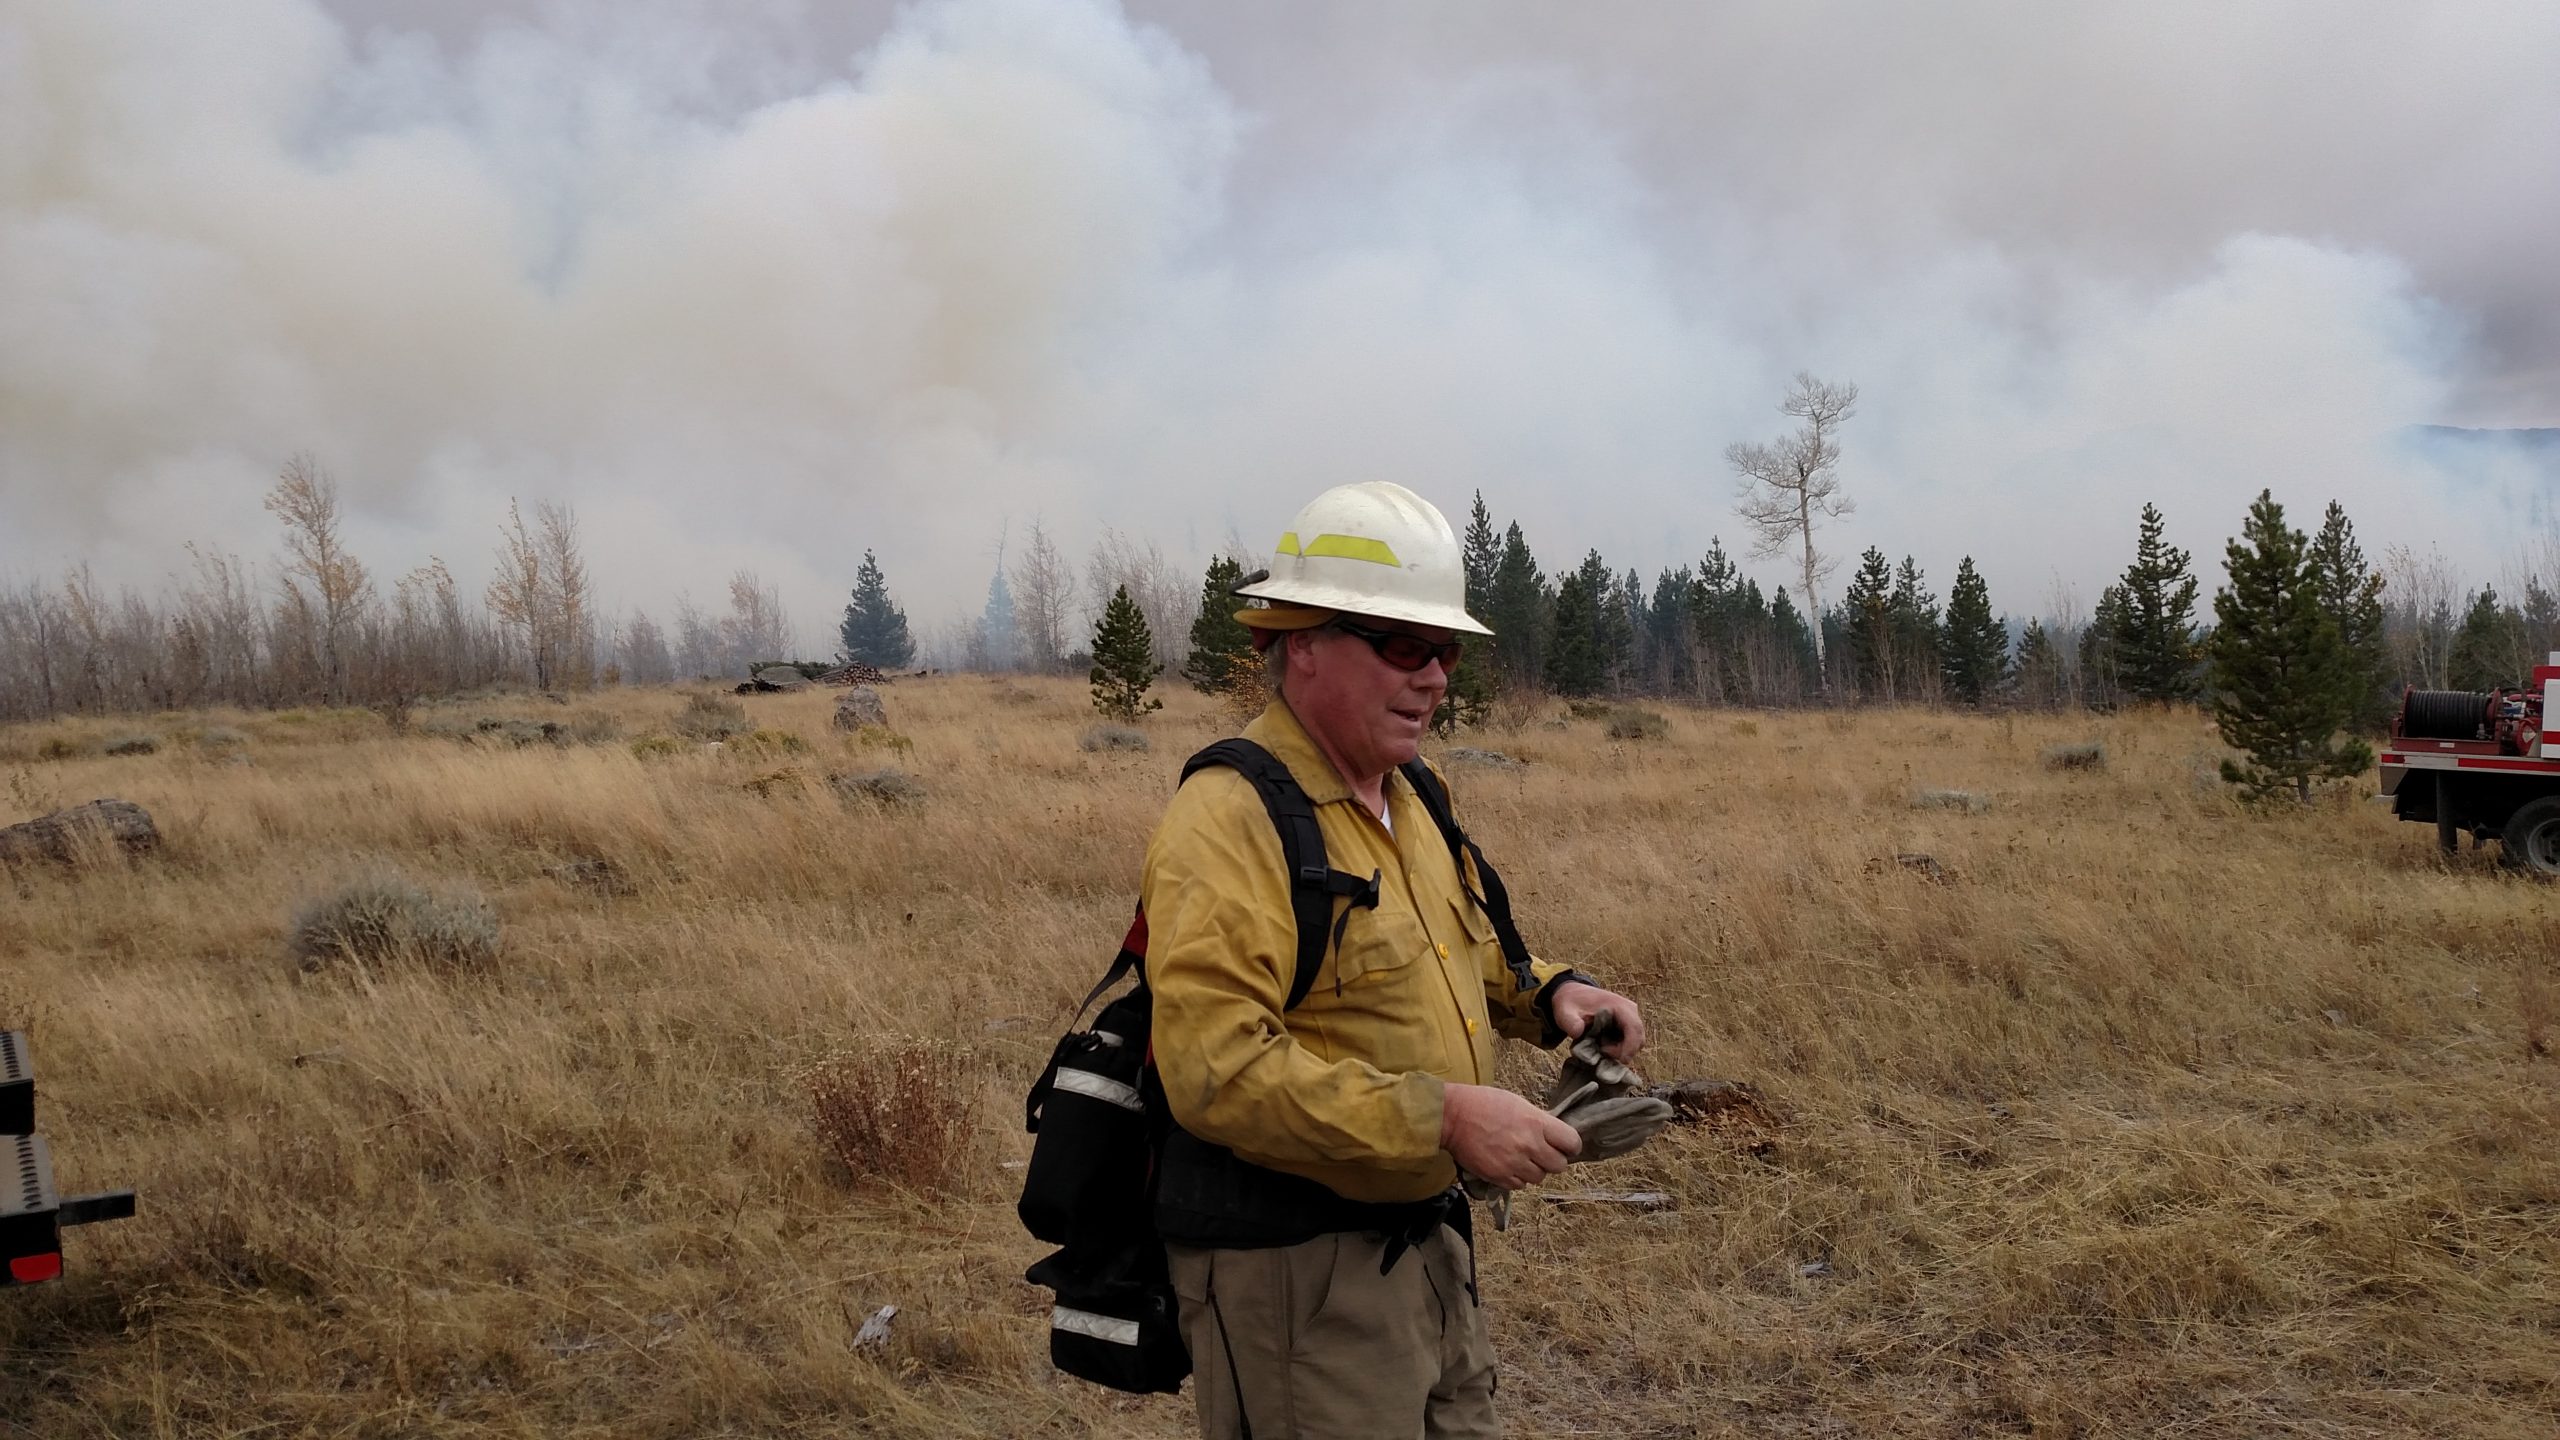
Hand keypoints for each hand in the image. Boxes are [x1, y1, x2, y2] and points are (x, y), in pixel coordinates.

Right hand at [1440, 1082, 1579, 1190]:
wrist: (1452, 1116)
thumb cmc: (1483, 1104)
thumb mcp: (1518, 1103)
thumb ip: (1538, 1121)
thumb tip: (1552, 1135)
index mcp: (1536, 1123)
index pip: (1572, 1143)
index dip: (1570, 1146)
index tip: (1564, 1145)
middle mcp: (1529, 1145)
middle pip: (1559, 1165)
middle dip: (1552, 1160)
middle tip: (1541, 1153)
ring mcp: (1514, 1163)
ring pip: (1539, 1178)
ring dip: (1533, 1170)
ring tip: (1520, 1158)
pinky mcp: (1499, 1176)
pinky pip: (1520, 1185)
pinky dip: (1516, 1178)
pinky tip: (1507, 1164)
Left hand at [1550, 982, 1646, 1058]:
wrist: (1573, 995)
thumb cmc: (1571, 1003)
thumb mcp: (1565, 1012)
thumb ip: (1570, 1022)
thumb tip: (1577, 1032)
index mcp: (1619, 1006)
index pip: (1634, 1028)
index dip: (1631, 1047)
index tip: (1620, 1060)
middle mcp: (1629, 1011)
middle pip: (1638, 1038)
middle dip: (1624, 1051)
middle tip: (1603, 1053)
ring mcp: (1629, 1018)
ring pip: (1636, 1042)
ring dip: (1621, 1050)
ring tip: (1600, 1047)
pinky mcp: (1626, 1025)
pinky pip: (1630, 1041)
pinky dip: (1619, 1048)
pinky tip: (1603, 1045)